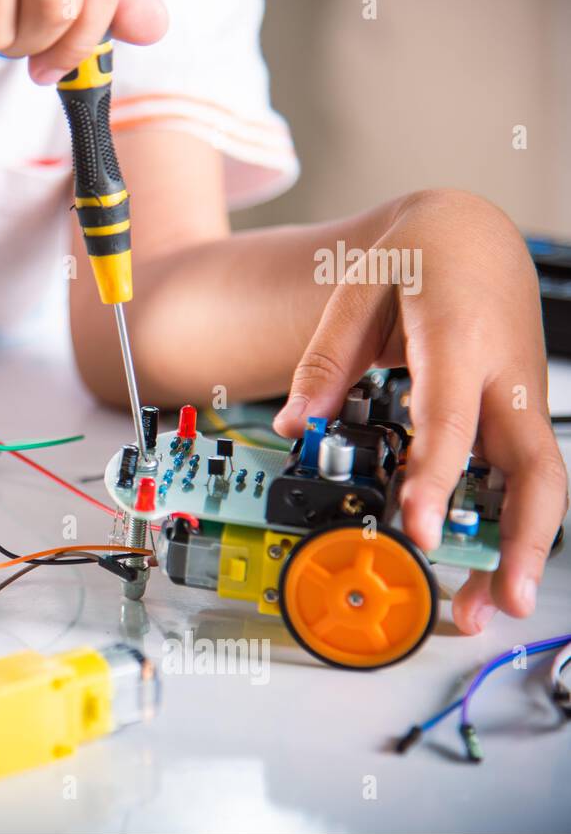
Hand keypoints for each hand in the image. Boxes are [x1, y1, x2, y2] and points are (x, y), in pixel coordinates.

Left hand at [272, 189, 567, 633]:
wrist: (469, 231)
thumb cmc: (417, 255)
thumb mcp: (357, 290)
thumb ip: (325, 361)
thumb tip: (296, 423)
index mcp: (460, 338)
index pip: (450, 422)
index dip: (438, 481)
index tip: (423, 531)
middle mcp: (503, 376)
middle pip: (532, 468)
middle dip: (519, 539)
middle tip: (493, 600)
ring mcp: (519, 397)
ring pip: (538, 479)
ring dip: (520, 544)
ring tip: (486, 601)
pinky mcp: (517, 411)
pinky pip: (522, 472)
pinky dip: (510, 519)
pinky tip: (483, 559)